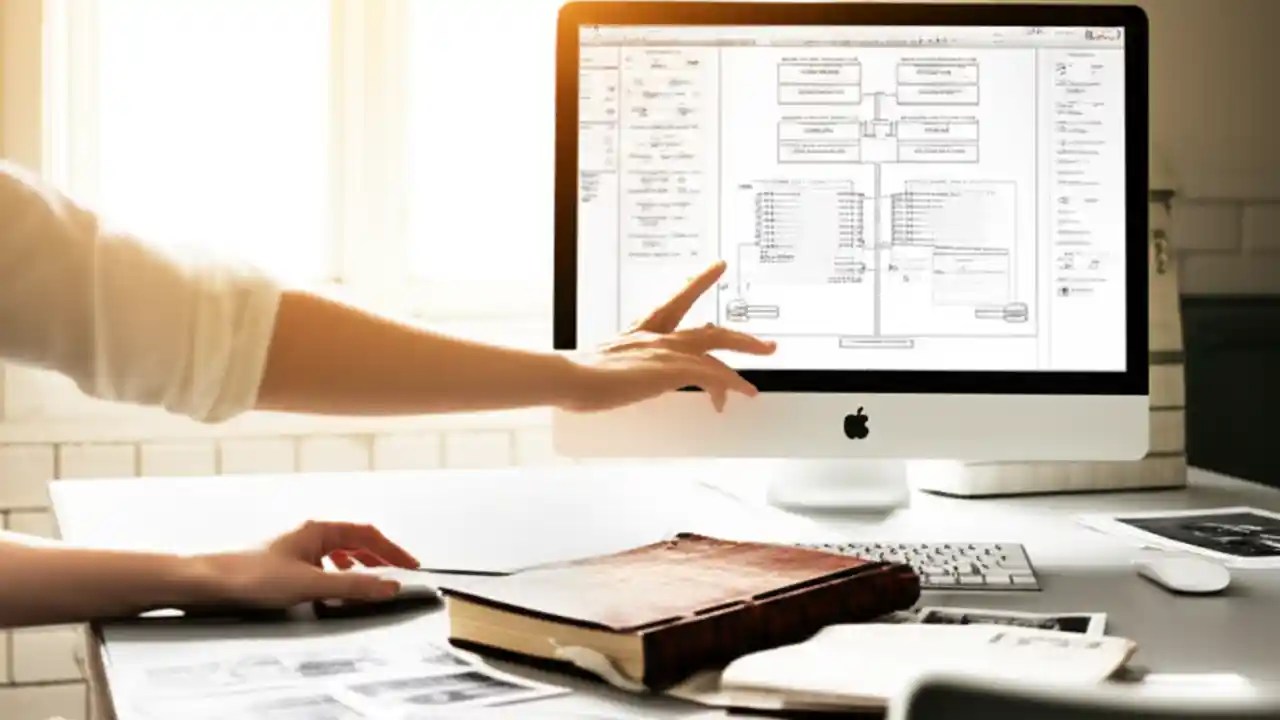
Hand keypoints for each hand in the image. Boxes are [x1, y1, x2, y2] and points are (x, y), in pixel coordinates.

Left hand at [194, 520, 419, 607]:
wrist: (210, 582)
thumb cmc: (253, 576)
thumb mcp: (311, 585)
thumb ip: (353, 587)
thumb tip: (389, 587)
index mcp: (319, 530)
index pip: (367, 534)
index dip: (392, 549)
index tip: (410, 565)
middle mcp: (310, 535)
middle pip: (356, 540)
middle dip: (380, 556)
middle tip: (399, 572)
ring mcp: (297, 548)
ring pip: (340, 551)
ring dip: (361, 564)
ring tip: (372, 580)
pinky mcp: (286, 563)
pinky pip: (324, 563)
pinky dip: (339, 572)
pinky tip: (335, 585)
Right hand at [567, 261, 774, 412]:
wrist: (571, 377)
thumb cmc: (577, 377)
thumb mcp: (604, 366)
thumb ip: (619, 369)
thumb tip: (617, 383)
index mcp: (642, 331)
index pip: (676, 300)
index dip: (698, 282)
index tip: (716, 267)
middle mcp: (658, 335)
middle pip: (710, 329)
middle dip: (740, 337)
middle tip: (764, 344)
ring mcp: (667, 349)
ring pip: (719, 346)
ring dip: (745, 357)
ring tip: (759, 376)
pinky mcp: (673, 367)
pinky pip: (714, 374)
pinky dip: (730, 384)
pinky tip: (739, 395)